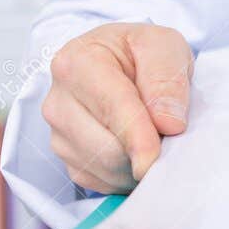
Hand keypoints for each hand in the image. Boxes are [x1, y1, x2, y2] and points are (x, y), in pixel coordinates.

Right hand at [41, 23, 194, 192]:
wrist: (119, 64)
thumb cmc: (141, 53)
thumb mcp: (164, 46)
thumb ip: (167, 78)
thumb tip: (168, 123)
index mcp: (77, 63)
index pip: (111, 109)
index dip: (137, 138)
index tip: (154, 158)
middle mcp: (58, 102)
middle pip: (107, 148)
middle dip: (145, 150)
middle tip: (171, 134)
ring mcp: (58, 135)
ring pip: (106, 169)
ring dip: (138, 162)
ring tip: (154, 136)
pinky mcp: (67, 162)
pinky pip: (103, 182)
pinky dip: (127, 174)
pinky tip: (137, 149)